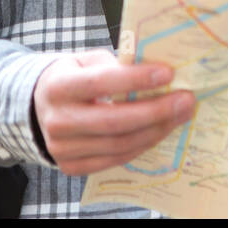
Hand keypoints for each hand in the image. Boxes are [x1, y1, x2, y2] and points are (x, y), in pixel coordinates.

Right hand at [31, 50, 194, 175]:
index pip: (100, 83)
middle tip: (186, 100)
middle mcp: (56, 121)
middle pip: (114, 121)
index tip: (168, 74)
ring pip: (119, 144)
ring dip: (156, 130)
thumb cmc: (73, 77)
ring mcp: (62, 148)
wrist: (41, 107)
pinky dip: (142, 145)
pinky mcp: (72, 166)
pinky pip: (115, 159)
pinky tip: (161, 130)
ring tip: (180, 115)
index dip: (136, 79)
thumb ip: (116, 65)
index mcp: (58, 87)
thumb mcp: (87, 61)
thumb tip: (158, 72)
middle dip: (157, 111)